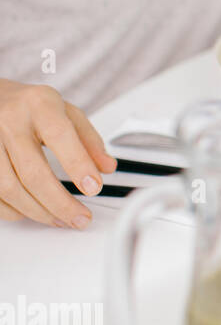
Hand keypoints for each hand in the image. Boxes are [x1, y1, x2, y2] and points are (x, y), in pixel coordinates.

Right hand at [0, 80, 115, 227]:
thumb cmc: (30, 106)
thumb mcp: (65, 111)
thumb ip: (89, 139)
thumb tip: (107, 167)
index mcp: (38, 104)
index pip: (60, 136)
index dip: (78, 165)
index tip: (94, 188)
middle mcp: (8, 121)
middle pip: (32, 173)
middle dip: (60, 203)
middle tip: (80, 218)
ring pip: (9, 189)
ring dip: (38, 212)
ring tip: (61, 219)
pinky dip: (14, 210)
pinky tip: (32, 212)